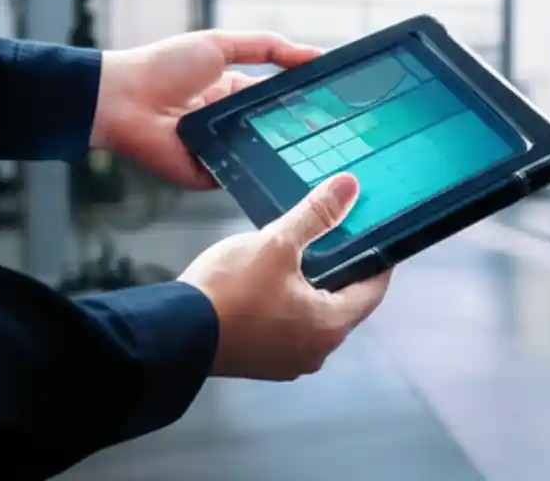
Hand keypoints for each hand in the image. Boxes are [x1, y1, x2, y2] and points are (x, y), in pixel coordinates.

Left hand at [91, 30, 321, 188]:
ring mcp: (222, 151)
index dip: (306, 102)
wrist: (122, 99)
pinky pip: (242, 178)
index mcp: (235, 93)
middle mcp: (231, 124)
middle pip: (277, 131)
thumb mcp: (220, 44)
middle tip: (338, 136)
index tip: (337, 106)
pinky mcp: (210, 175)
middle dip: (304, 134)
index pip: (280, 100)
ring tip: (320, 156)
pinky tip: (284, 175)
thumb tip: (314, 53)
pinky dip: (258, 177)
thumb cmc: (163, 67)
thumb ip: (267, 46)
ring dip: (285, 156)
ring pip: (264, 157)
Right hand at [179, 173, 391, 380]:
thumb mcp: (277, 244)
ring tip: (303, 254)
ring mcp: (287, 361)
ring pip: (315, 317)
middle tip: (337, 237)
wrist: (171, 333)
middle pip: (345, 304)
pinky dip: (289, 305)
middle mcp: (316, 352)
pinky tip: (273, 281)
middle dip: (342, 271)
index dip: (377, 260)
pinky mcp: (261, 361)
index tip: (375, 235)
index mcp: (330, 326)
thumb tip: (348, 187)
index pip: (373, 290)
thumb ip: (316, 215)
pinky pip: (289, 328)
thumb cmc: (229, 292)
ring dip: (312, 288)